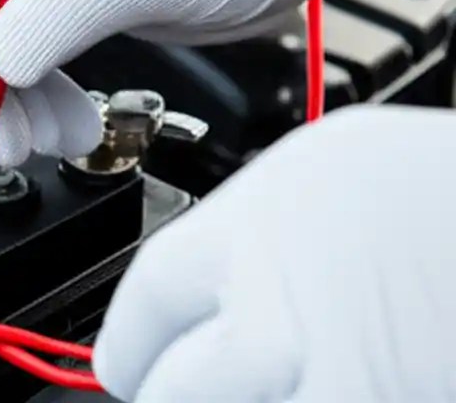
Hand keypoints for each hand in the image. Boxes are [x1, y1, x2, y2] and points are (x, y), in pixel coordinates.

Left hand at [93, 105, 455, 401]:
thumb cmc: (444, 187)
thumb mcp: (326, 170)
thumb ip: (250, 236)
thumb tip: (210, 284)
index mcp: (251, 234)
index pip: (142, 307)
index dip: (128, 345)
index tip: (127, 361)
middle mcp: (276, 316)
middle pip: (169, 392)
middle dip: (175, 394)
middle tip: (189, 386)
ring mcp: (327, 381)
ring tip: (280, 375)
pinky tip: (334, 382)